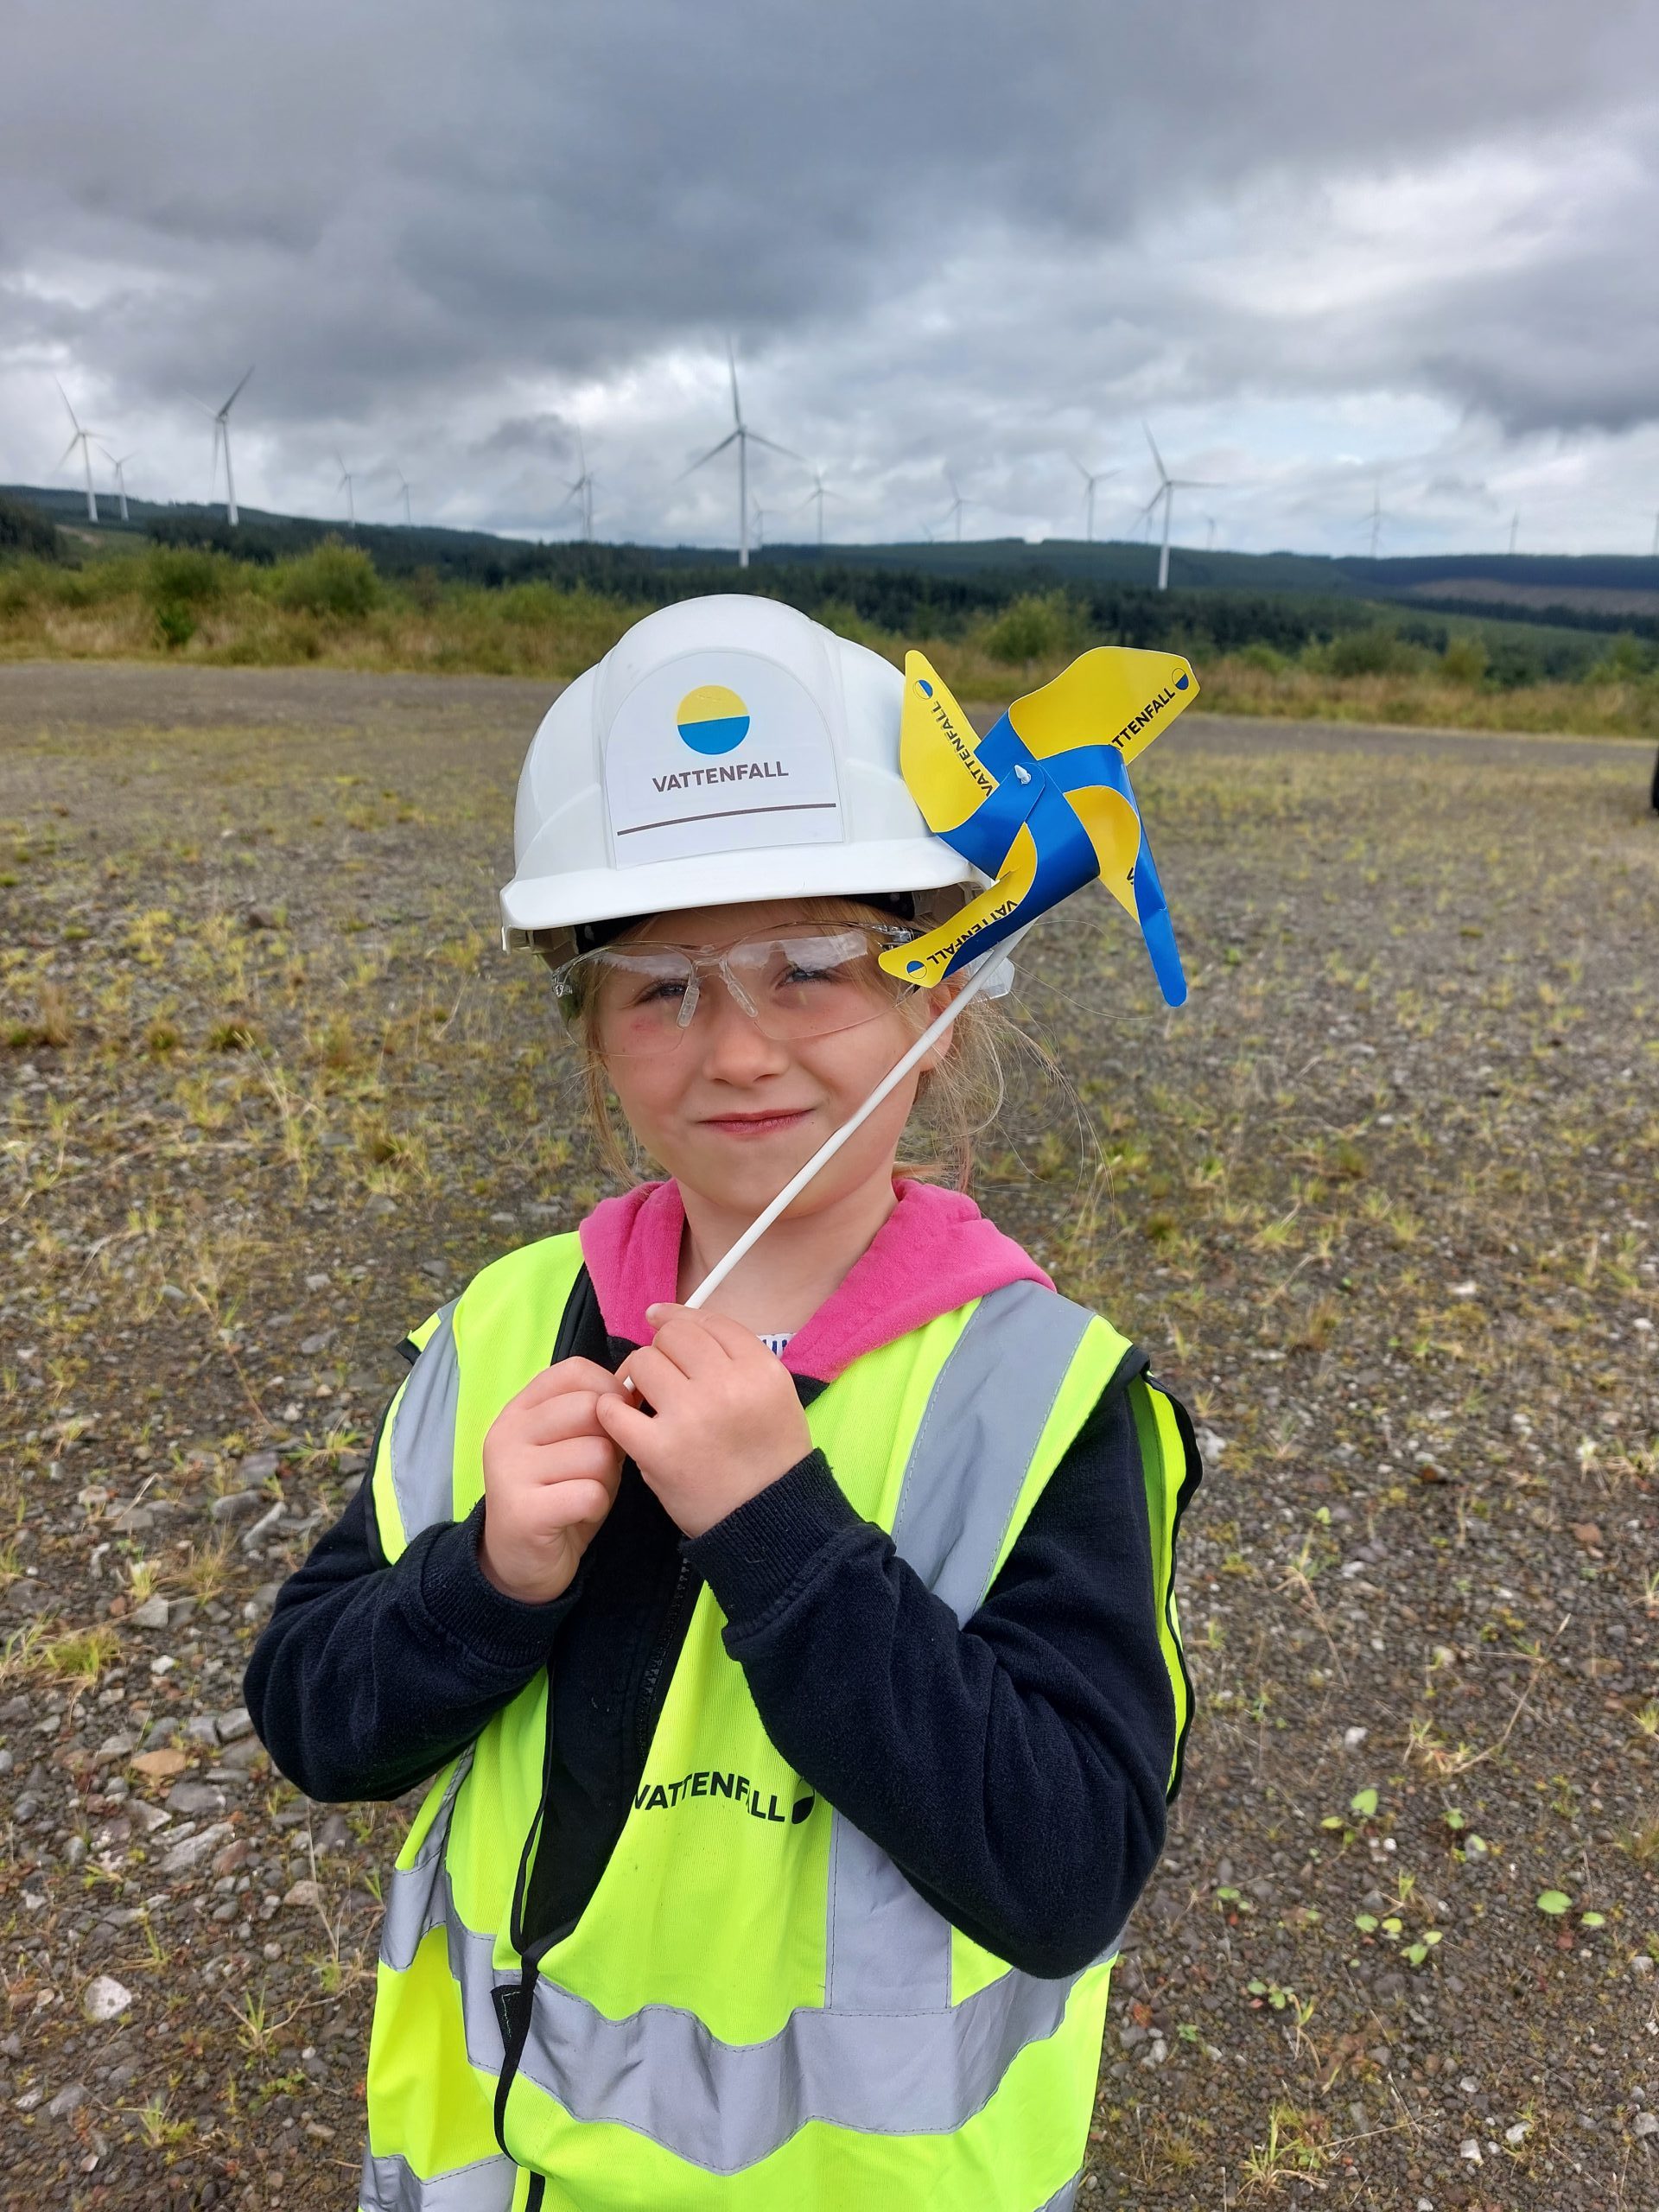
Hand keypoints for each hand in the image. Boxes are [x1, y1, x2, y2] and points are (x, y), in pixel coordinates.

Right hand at [477, 1357, 626, 1604]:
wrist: (521, 1562)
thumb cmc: (557, 1494)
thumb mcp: (572, 1445)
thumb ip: (594, 1416)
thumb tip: (632, 1395)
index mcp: (520, 1409)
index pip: (575, 1371)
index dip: (610, 1390)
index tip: (616, 1419)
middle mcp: (508, 1432)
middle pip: (591, 1409)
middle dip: (610, 1440)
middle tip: (597, 1468)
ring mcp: (510, 1471)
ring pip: (597, 1453)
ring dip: (605, 1478)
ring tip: (584, 1492)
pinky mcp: (524, 1511)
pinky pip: (590, 1493)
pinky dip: (597, 1505)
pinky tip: (579, 1513)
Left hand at [595, 1304, 811, 1539]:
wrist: (766, 1521)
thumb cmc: (769, 1456)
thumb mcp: (775, 1394)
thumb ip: (736, 1356)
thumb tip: (670, 1318)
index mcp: (761, 1369)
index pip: (708, 1321)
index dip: (679, 1316)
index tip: (661, 1320)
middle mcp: (728, 1385)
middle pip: (673, 1336)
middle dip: (661, 1350)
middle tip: (663, 1376)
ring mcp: (692, 1417)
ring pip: (643, 1362)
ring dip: (639, 1378)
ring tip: (648, 1401)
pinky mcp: (659, 1450)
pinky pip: (615, 1408)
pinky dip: (612, 1410)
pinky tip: (622, 1420)